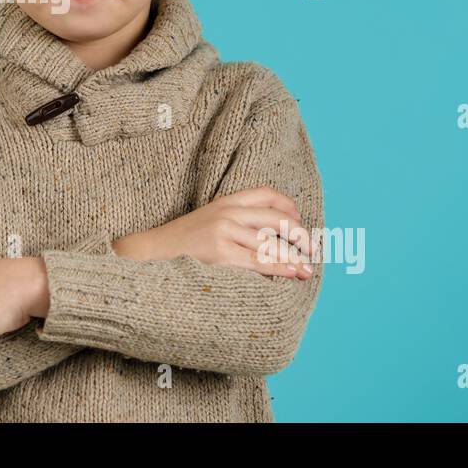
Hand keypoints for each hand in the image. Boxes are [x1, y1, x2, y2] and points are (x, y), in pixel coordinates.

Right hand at [113, 186, 318, 277]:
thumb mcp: (213, 222)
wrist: (155, 250)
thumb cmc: (187, 241)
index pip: (266, 194)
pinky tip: (292, 273)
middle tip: (312, 248)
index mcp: (227, 201)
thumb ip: (240, 225)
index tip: (300, 221)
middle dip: (299, 234)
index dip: (288, 206)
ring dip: (293, 257)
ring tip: (307, 269)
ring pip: (270, 243)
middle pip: (276, 218)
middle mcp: (228, 212)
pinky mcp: (220, 252)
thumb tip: (277, 242)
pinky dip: (280, 268)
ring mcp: (224, 231)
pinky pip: (258, 261)